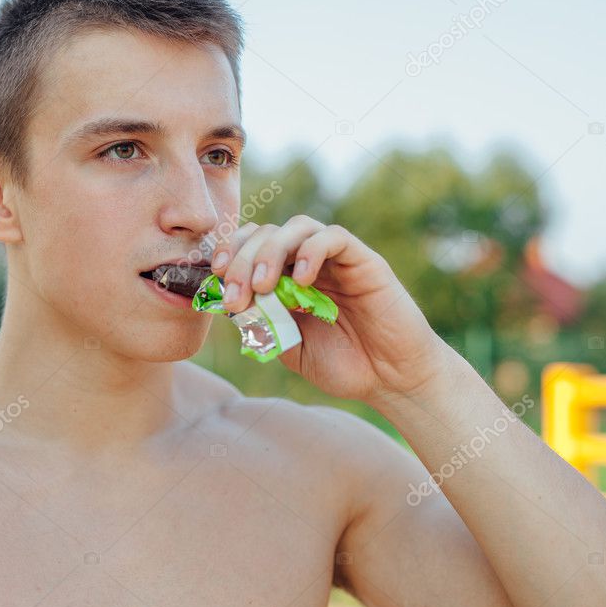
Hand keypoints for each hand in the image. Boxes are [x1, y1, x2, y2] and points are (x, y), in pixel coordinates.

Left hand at [211, 215, 454, 405]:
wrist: (391, 379)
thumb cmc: (343, 364)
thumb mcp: (288, 347)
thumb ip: (261, 323)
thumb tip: (228, 301)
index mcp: (285, 278)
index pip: (249, 246)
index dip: (228, 254)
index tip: (214, 280)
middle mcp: (307, 261)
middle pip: (266, 233)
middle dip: (241, 259)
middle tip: (235, 293)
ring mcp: (335, 258)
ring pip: (296, 227)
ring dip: (271, 251)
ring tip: (263, 285)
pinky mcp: (363, 261)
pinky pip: (333, 237)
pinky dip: (311, 251)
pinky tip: (302, 280)